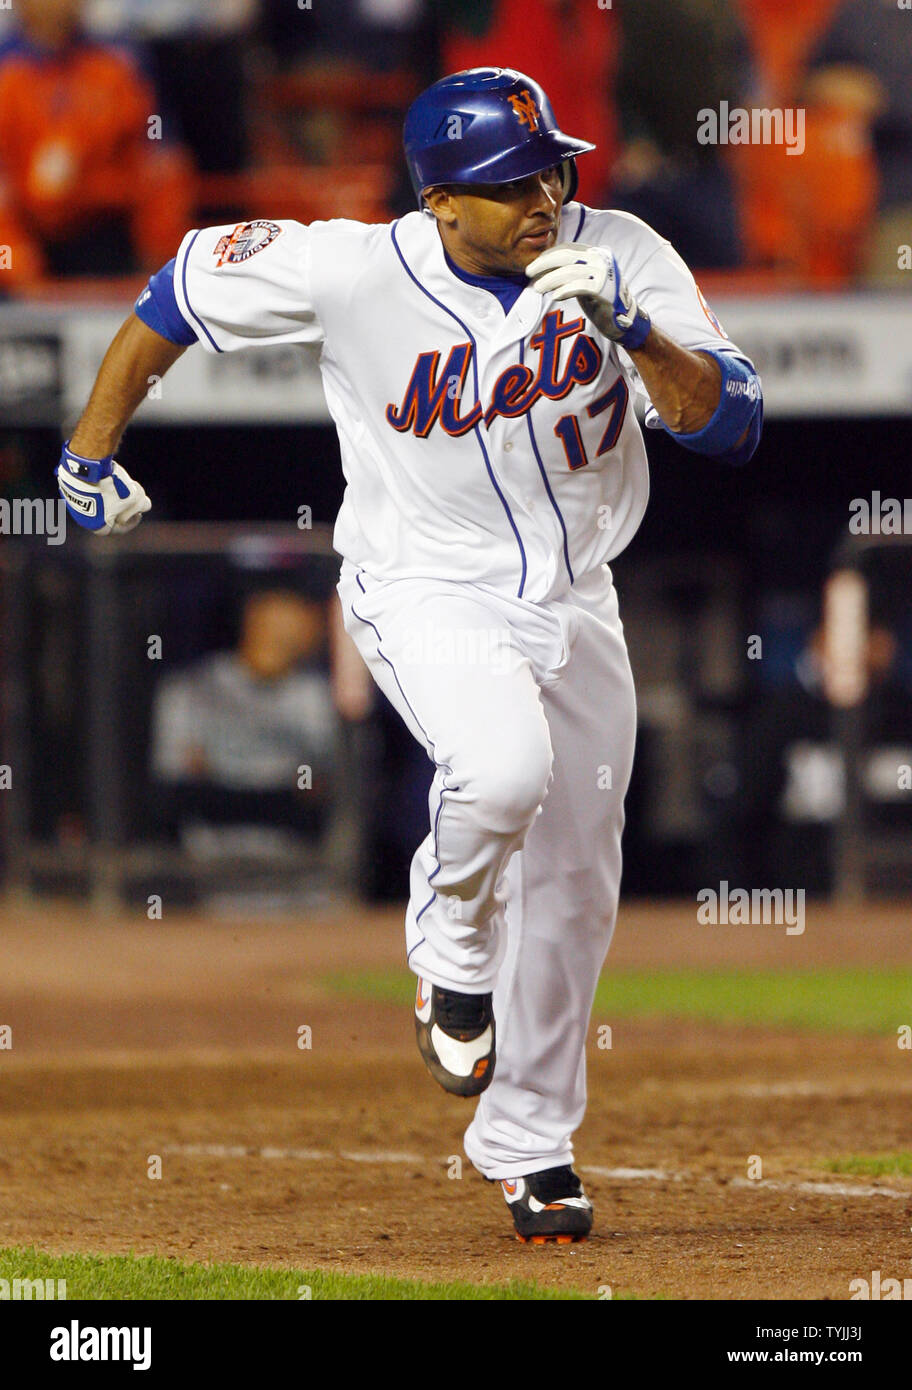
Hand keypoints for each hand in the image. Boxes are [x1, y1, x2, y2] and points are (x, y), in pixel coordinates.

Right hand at [56, 441, 150, 534]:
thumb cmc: (111, 487)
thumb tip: (145, 506)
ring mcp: (73, 503)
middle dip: (122, 507)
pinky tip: (107, 477)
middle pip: (107, 514)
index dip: (132, 521)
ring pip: (97, 502)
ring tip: (121, 484)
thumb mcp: (134, 497)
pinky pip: (86, 491)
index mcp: (97, 527)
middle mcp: (82, 518)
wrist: (87, 466)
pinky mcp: (68, 488)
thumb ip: (142, 505)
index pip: (119, 528)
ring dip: (110, 496)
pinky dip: (98, 487)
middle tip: (131, 497)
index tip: (139, 513)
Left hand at [525, 242, 650, 349]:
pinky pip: (580, 286)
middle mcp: (600, 259)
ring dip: (550, 279)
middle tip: (528, 272)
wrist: (624, 320)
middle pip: (566, 256)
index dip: (548, 255)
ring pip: (570, 272)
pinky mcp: (604, 289)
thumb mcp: (584, 280)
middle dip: (544, 263)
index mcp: (595, 254)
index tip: (534, 265)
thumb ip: (569, 272)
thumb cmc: (600, 301)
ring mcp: (604, 273)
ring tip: (537, 288)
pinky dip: (565, 290)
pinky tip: (555, 295)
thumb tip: (541, 269)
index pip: (567, 248)